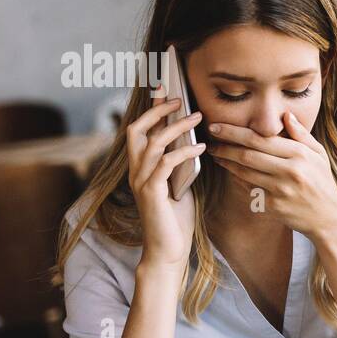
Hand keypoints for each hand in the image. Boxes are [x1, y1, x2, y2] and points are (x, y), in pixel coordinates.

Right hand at [126, 96, 204, 269]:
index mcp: (140, 167)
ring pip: (153, 144)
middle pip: (137, 130)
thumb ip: (180, 163)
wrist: (168, 250)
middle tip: (178, 97)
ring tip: (197, 117)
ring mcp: (141, 182)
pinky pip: (165, 164)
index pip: (141, 130)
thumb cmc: (176, 219)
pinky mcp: (151, 193)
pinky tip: (201, 147)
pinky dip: (183, 152)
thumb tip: (194, 139)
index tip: (164, 88)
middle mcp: (135, 171)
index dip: (150, 108)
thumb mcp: (180, 184)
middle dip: (157, 110)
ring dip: (176, 127)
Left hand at [207, 112, 336, 242]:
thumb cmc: (322, 182)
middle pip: (247, 155)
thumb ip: (301, 135)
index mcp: (300, 154)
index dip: (234, 132)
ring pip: (244, 172)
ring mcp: (281, 190)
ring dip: (226, 163)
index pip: (260, 139)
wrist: (329, 218)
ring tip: (216, 154)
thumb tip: (285, 116)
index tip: (217, 126)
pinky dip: (237, 180)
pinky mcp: (273, 206)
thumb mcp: (319, 155)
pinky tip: (231, 172)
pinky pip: (249, 189)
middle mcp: (290, 171)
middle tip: (209, 140)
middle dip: (224, 146)